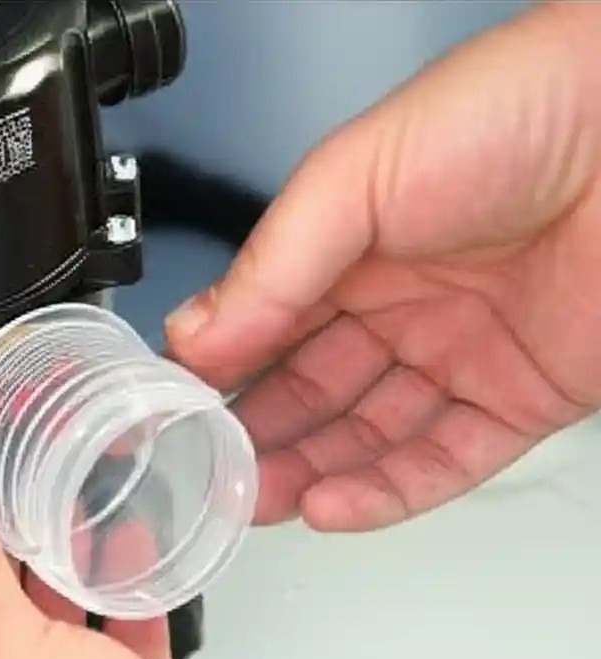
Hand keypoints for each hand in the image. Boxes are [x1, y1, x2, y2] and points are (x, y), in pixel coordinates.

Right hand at [166, 3, 600, 530]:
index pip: (266, 326)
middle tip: (210, 476)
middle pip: (311, 389)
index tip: (178, 413)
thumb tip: (196, 335)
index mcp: (349, 245)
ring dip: (311, 472)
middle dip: (257, 437)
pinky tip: (334, 502)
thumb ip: (272, 264)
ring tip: (258, 501)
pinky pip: (447, 460)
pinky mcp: (525, 395)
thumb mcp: (353, 178)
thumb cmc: (513, 111)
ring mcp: (462, 352)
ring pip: (369, 435)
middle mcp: (401, 301)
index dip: (221, 373)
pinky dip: (388, 491)